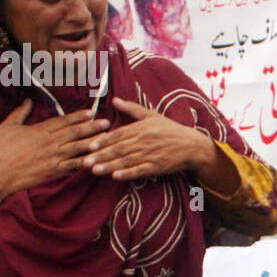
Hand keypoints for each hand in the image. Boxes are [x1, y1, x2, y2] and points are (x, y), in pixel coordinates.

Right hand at [0, 100, 109, 196]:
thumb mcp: (8, 126)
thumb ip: (20, 112)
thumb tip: (27, 100)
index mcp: (40, 130)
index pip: (63, 121)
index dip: (79, 116)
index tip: (92, 112)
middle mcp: (49, 142)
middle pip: (75, 132)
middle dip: (92, 127)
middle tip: (107, 122)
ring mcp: (53, 157)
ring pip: (77, 148)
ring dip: (93, 142)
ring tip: (107, 138)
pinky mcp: (53, 171)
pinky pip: (73, 166)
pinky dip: (85, 162)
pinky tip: (96, 160)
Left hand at [83, 97, 210, 181]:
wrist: (192, 145)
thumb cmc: (171, 130)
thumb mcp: (152, 116)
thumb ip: (132, 109)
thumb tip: (114, 100)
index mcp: (141, 128)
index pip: (118, 134)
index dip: (103, 140)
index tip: (89, 145)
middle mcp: (144, 141)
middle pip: (118, 149)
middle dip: (101, 156)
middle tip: (84, 161)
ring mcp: (150, 155)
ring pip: (126, 161)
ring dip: (109, 166)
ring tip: (94, 170)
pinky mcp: (157, 167)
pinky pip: (140, 170)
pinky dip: (128, 173)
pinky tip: (116, 176)